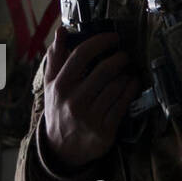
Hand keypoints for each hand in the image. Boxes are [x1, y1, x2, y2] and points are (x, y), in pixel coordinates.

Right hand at [42, 30, 139, 171]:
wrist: (61, 149)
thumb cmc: (58, 109)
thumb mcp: (50, 85)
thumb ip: (55, 58)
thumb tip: (61, 31)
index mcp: (59, 86)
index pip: (81, 55)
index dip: (100, 42)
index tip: (112, 37)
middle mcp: (74, 101)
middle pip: (104, 70)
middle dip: (119, 58)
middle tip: (124, 55)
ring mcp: (90, 117)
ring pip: (116, 86)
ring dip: (126, 74)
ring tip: (127, 70)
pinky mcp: (105, 130)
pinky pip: (123, 103)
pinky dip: (131, 89)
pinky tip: (131, 83)